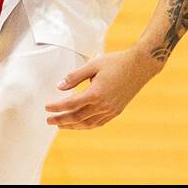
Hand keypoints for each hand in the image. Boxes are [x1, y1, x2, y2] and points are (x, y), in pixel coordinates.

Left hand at [45, 48, 159, 129]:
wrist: (140, 65)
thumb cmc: (117, 62)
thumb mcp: (93, 64)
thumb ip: (75, 76)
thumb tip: (59, 86)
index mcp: (95, 93)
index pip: (70, 104)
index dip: (57, 107)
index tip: (47, 108)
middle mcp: (103, 105)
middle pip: (76, 117)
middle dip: (61, 120)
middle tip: (49, 120)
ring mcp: (110, 110)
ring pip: (87, 123)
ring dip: (72, 126)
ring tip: (61, 125)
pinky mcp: (116, 111)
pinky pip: (98, 123)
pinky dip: (86, 125)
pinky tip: (80, 123)